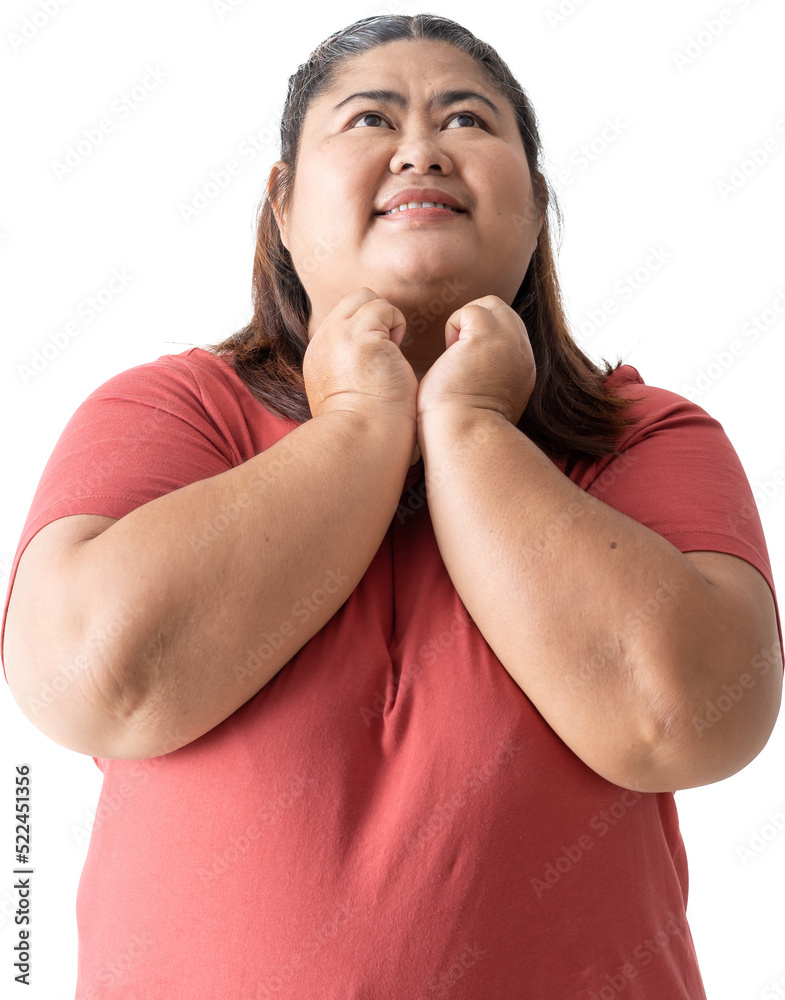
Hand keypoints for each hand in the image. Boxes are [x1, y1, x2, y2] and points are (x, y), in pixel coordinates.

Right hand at [303, 288, 417, 431]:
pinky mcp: (361, 337)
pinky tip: (396, 355)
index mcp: (318, 357)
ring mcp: (338, 336)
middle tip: (388, 351)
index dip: (366, 330)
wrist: (363, 441)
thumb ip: (350, 368)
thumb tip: (376, 359)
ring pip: (366, 298)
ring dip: (387, 320)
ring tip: (391, 355)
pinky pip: (385, 308)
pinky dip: (397, 325)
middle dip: (376, 316)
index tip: (378, 361)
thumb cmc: (366, 428)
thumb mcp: (345, 394)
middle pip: (351, 300)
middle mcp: (322, 341)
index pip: (342, 321)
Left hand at [416, 296, 534, 428]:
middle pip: (503, 312)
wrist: (464, 438)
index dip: (483, 338)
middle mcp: (522, 355)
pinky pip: (470, 311)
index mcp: (523, 371)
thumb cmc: (462, 428)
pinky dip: (453, 327)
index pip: (509, 333)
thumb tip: (463, 367)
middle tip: (458, 357)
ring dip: (466, 323)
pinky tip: (450, 356)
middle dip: (476, 324)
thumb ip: (487, 376)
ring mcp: (509, 344)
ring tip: (455, 356)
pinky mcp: (486, 338)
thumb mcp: (486, 399)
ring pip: (490, 305)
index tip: (466, 366)